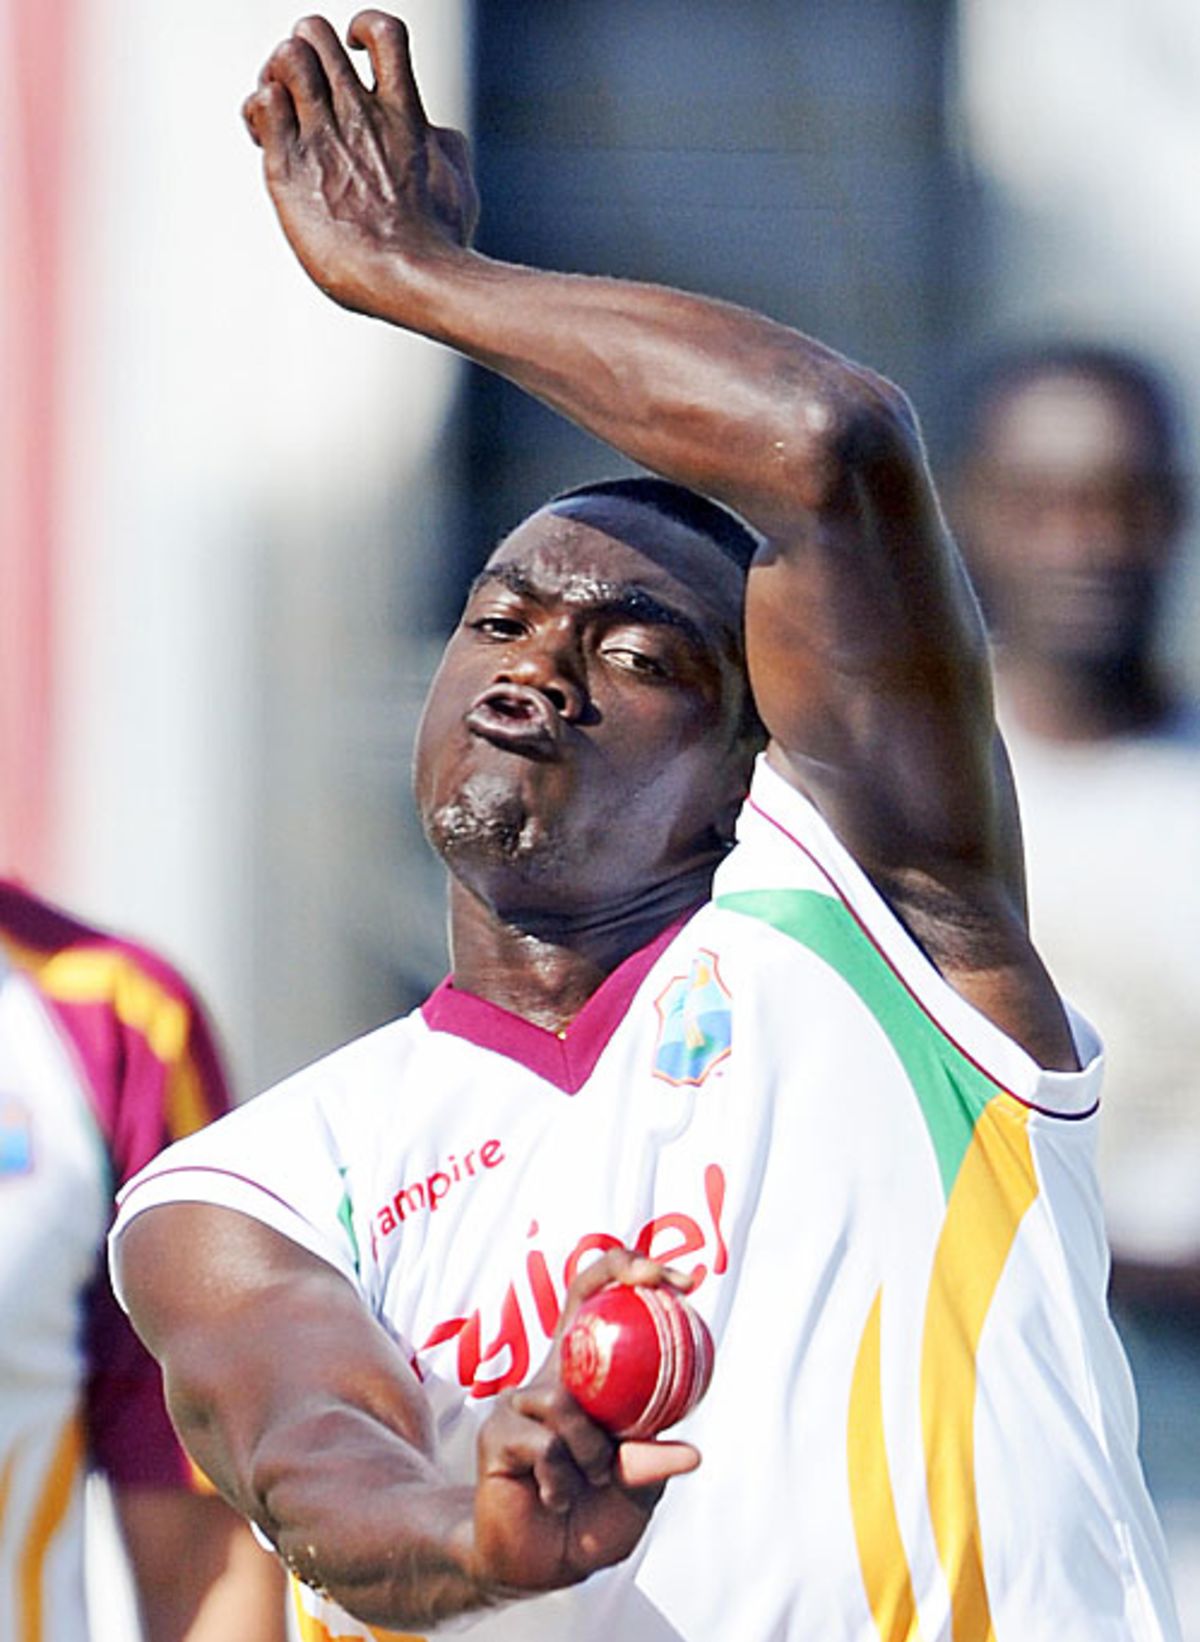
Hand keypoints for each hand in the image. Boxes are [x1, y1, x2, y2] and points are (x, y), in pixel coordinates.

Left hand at [242, 11, 477, 319]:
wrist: (412, 276)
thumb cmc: (440, 245)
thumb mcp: (459, 185)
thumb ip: (442, 147)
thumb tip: (433, 133)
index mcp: (404, 112)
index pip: (382, 31)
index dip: (362, 29)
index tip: (357, 55)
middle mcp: (359, 114)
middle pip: (315, 33)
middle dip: (306, 52)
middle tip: (308, 91)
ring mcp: (323, 136)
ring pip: (285, 57)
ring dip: (277, 76)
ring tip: (285, 109)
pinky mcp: (289, 167)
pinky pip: (262, 102)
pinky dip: (260, 110)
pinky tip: (269, 138)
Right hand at [470, 1251, 700, 1594]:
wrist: (535, 1565)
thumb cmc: (589, 1520)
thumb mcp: (634, 1495)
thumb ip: (650, 1467)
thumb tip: (690, 1452)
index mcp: (588, 1381)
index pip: (605, 1307)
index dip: (635, 1277)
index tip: (682, 1280)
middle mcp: (553, 1376)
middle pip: (578, 1298)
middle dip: (621, 1271)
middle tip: (658, 1279)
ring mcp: (521, 1401)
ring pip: (565, 1400)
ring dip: (592, 1450)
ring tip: (593, 1479)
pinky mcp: (497, 1433)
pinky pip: (544, 1444)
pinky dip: (563, 1479)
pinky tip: (556, 1498)